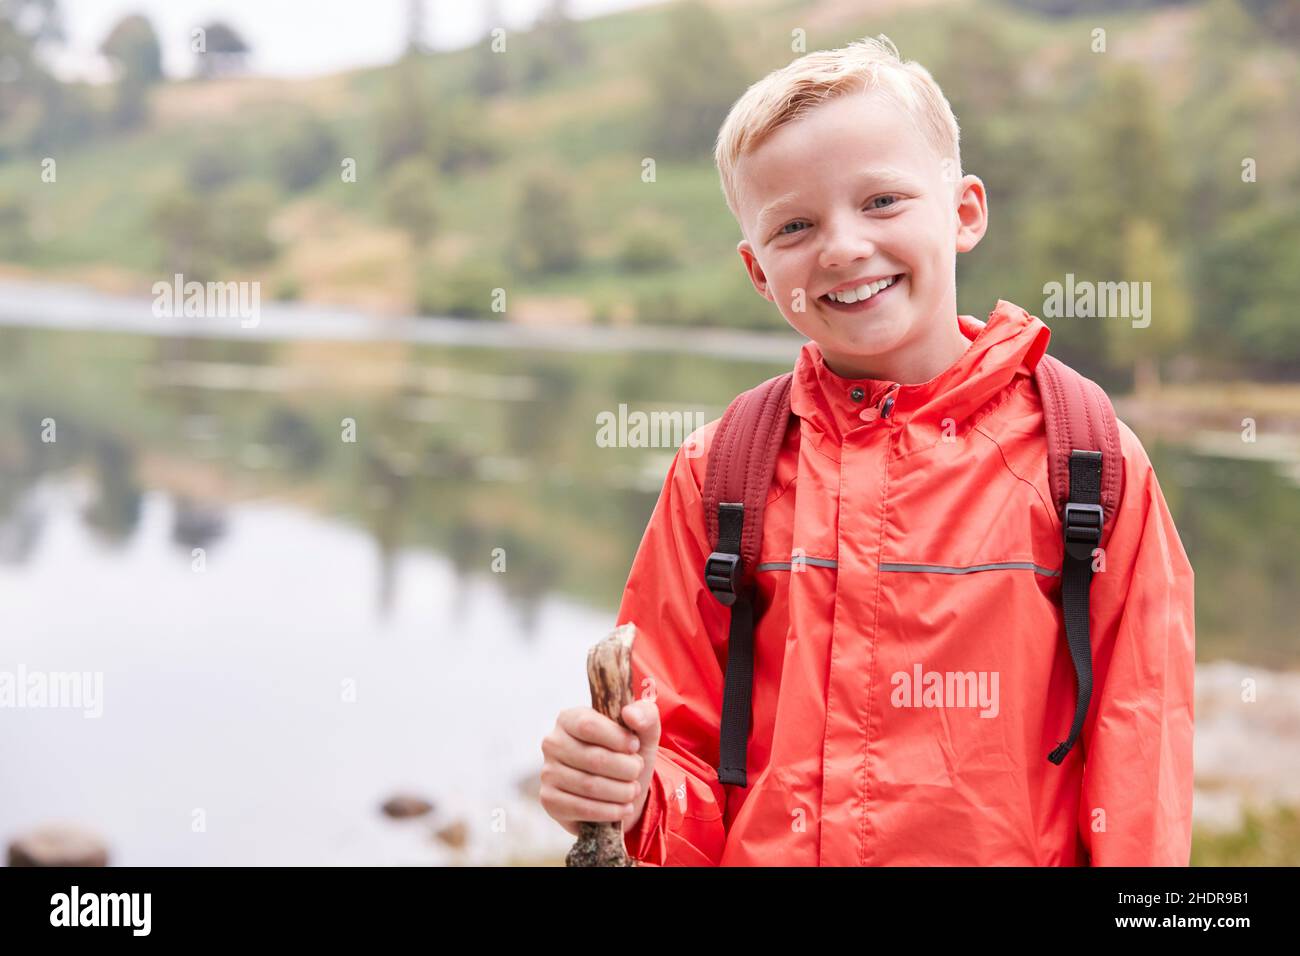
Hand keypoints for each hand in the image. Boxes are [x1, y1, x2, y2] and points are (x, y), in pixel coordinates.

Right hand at [539, 700, 660, 836]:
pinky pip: (582, 808)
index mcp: (569, 718)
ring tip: (633, 790)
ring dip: (621, 791)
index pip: (589, 725)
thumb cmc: (626, 755)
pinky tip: (623, 808)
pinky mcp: (550, 801)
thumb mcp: (642, 732)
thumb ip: (644, 715)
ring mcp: (548, 773)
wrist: (618, 790)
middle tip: (637, 772)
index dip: (617, 738)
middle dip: (625, 768)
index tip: (635, 746)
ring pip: (589, 785)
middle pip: (593, 758)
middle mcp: (553, 743)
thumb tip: (630, 714)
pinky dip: (610, 811)